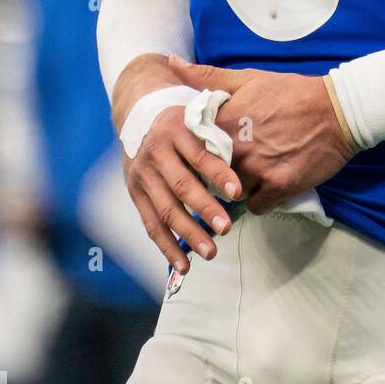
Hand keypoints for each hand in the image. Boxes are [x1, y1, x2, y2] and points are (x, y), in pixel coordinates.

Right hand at [123, 104, 241, 274]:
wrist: (139, 118)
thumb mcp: (197, 118)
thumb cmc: (182, 123)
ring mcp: (143, 175)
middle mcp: (156, 152)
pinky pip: (151, 225)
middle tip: (226, 228)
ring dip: (189, 234)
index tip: (237, 192)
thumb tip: (249, 157)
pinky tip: (184, 265)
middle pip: (182, 186)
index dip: (218, 174)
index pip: (199, 155)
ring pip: (166, 210)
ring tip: (211, 252)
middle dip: (205, 210)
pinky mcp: (135, 194)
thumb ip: (216, 136)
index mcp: (176, 130)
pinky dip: (167, 246)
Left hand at [167, 56, 358, 214]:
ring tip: (249, 176)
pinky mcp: (280, 187)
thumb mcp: (249, 78)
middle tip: (226, 169)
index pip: (194, 147)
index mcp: (227, 120)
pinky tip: (266, 186)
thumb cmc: (292, 92)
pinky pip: (256, 207)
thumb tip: (172, 62)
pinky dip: (259, 200)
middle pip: (210, 175)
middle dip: (215, 175)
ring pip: (231, 194)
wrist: (338, 111)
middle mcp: (239, 147)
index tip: (204, 152)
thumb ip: (208, 76)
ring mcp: (260, 169)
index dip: (197, 152)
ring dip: (237, 189)